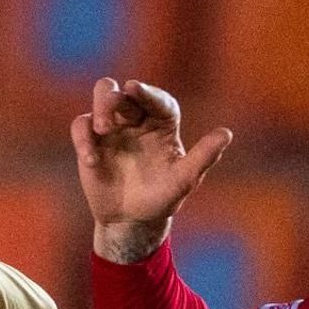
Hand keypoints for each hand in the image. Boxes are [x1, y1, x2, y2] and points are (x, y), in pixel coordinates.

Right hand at [71, 77, 232, 265]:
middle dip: (116, 100)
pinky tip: (92, 161)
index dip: (147, 92)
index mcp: (163, 122)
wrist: (132, 220)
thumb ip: (203, 157)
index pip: (157, 100)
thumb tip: (226, 134)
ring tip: (103, 129)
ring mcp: (113, 127)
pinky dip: (83, 140)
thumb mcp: (183, 181)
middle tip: (111, 120)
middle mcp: (138, 119)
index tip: (135, 88)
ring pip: (102, 96)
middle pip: (124, 93)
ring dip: (100, 106)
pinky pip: (82, 127)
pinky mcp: (91, 140)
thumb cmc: (162, 198)